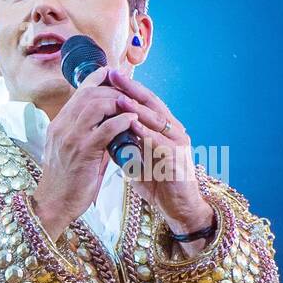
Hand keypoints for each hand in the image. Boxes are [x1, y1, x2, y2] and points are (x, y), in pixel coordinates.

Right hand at [31, 66, 136, 241]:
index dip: (101, 79)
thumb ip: (90, 134)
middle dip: (115, 90)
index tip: (118, 78)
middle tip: (133, 95)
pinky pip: (107, 128)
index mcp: (59, 124)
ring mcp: (71, 138)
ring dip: (120, 103)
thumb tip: (113, 123)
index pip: (81, 91)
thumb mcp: (73, 151)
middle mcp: (62, 126)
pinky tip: (132, 122)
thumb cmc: (66, 181)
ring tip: (134, 108)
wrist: (53, 204)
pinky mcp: (82, 151)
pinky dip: (123, 121)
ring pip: (97, 105)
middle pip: (90, 93)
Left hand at [106, 69, 214, 255]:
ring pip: (156, 120)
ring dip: (137, 108)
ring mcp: (178, 143)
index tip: (107, 76)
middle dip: (131, 89)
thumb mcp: (136, 159)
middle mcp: (174, 131)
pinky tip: (132, 126)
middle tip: (113, 74)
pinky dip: (145, 133)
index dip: (127, 88)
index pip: (144, 102)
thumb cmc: (158, 183)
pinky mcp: (178, 159)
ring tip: (119, 97)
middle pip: (152, 104)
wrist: (178, 208)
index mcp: (164, 129)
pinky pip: (159, 143)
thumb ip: (124, 144)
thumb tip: (103, 132)